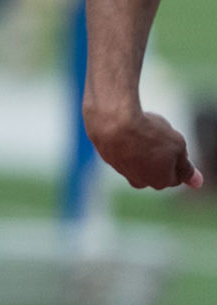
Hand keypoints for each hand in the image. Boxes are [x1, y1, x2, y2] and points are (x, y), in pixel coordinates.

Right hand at [85, 107, 203, 190]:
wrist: (112, 121)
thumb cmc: (149, 134)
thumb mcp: (178, 147)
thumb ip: (187, 167)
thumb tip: (196, 183)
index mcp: (160, 182)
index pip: (176, 176)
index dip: (178, 159)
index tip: (174, 144)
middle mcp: (140, 181)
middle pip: (156, 171)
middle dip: (159, 158)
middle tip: (159, 138)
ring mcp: (122, 171)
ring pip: (138, 162)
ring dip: (142, 150)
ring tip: (140, 131)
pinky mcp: (107, 158)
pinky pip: (123, 152)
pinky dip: (127, 143)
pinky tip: (127, 129)